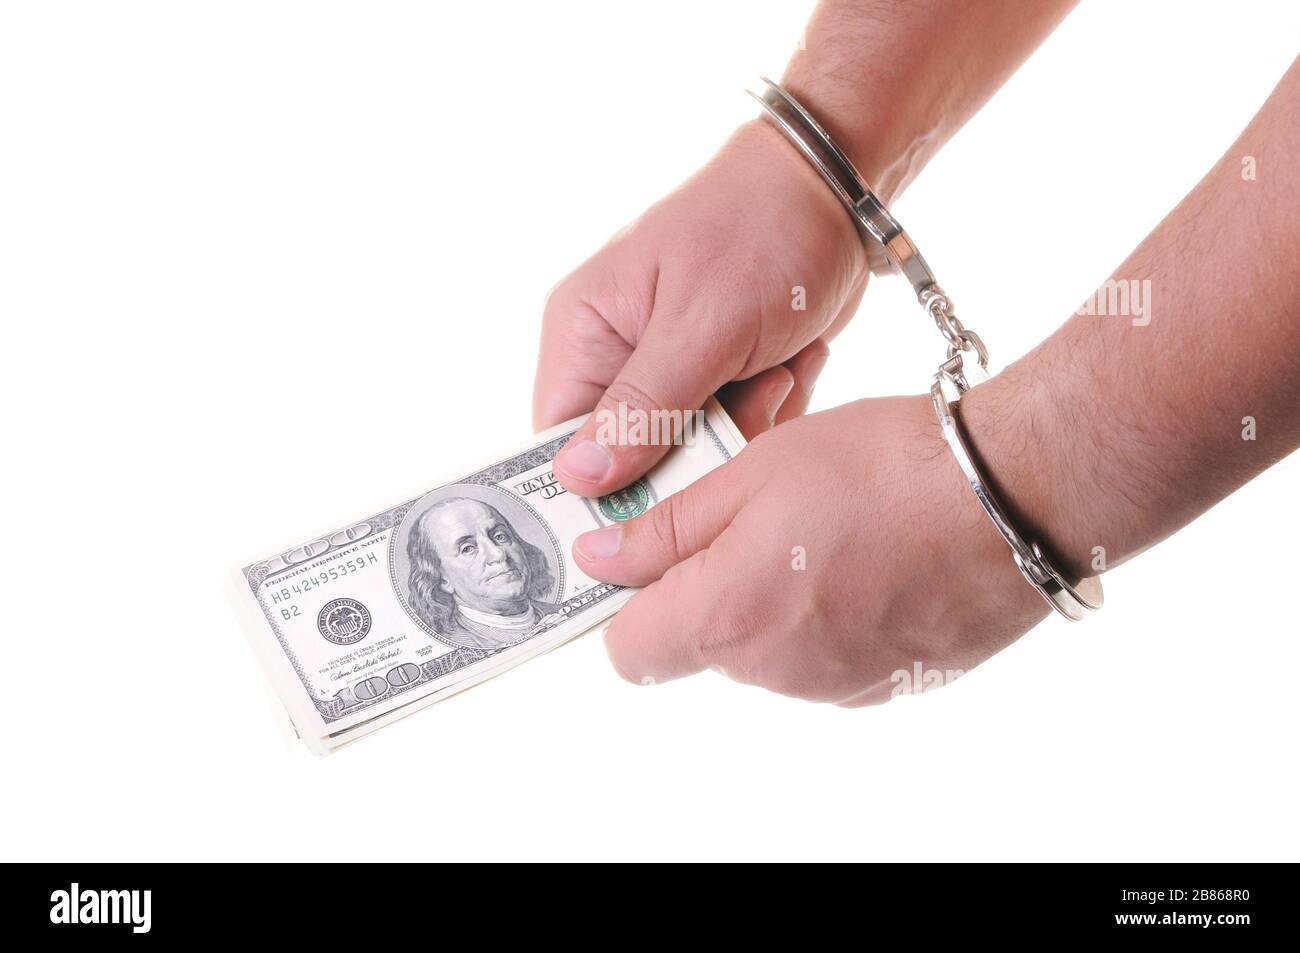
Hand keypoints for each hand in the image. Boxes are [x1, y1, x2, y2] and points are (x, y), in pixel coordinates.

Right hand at [533, 119, 868, 493]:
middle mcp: (615, 357)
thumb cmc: (759, 233)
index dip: (600, 488)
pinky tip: (790, 360)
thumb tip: (578, 481)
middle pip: (635, 461)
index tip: (655, 504)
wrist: (835, 189)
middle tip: (748, 394)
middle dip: (700, 445)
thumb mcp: (702, 324)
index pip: (561, 444)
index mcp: (584, 334)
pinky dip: (773, 408)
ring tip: (774, 364)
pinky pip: (737, 434)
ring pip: (695, 454)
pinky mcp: (718, 378)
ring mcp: (670, 371)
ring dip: (748, 423)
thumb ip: (643, 408)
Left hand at [571, 396, 1049, 703]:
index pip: (630, 653)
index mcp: (725, 619)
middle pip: (702, 645)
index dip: (628, 605)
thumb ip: (665, 529)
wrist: (1013, 497)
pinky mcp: (887, 686)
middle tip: (753, 514)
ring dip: (773, 599)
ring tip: (823, 528)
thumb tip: (598, 561)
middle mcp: (772, 672)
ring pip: (766, 651)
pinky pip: (825, 659)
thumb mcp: (751, 473)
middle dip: (709, 588)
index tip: (648, 559)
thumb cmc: (878, 469)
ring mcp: (834, 687)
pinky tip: (867, 560)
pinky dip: (829, 617)